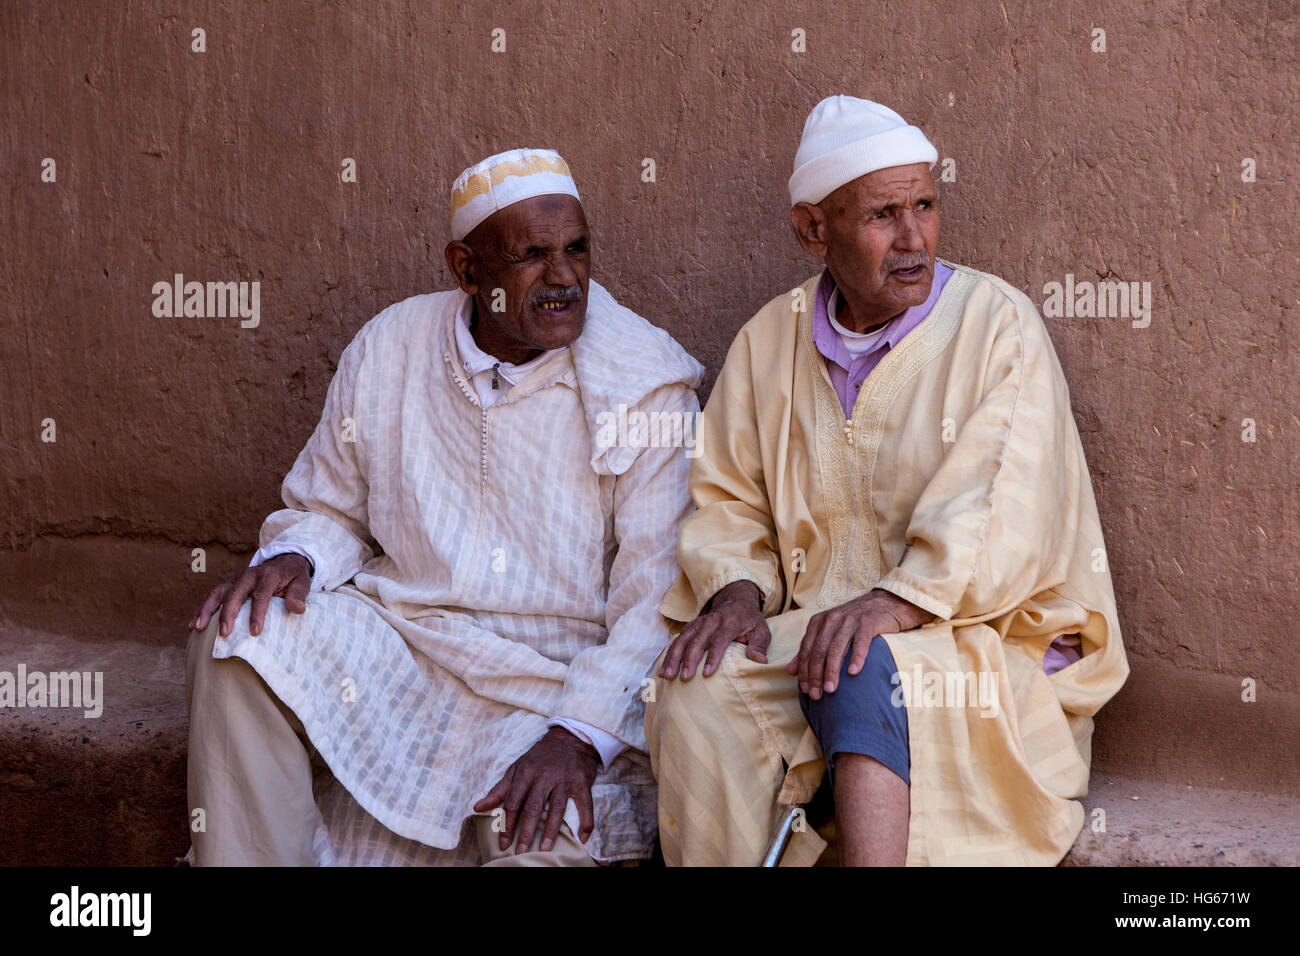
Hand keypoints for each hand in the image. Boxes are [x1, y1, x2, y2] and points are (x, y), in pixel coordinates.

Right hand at [189, 552, 312, 637]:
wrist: (284, 562)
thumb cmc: (293, 577)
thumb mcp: (303, 582)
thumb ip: (299, 594)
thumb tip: (297, 608)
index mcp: (268, 575)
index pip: (261, 594)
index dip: (257, 613)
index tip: (255, 631)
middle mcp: (249, 575)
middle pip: (235, 593)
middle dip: (228, 613)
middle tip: (225, 633)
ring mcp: (236, 580)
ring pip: (218, 593)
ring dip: (206, 610)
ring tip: (198, 628)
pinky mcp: (229, 585)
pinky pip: (212, 596)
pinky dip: (202, 609)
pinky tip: (194, 625)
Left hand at [473, 727, 599, 853]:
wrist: (570, 738)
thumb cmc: (540, 757)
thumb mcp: (517, 768)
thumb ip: (499, 790)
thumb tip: (477, 807)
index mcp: (525, 773)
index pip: (513, 802)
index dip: (507, 824)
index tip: (503, 843)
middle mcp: (544, 777)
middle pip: (533, 807)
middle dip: (526, 831)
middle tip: (521, 851)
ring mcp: (564, 780)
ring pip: (556, 808)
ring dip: (551, 829)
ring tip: (545, 848)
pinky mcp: (582, 782)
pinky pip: (585, 804)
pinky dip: (587, 821)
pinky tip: (583, 837)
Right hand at [658, 579, 769, 679]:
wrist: (735, 600)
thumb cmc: (749, 621)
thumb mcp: (761, 630)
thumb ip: (760, 645)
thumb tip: (759, 661)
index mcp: (730, 622)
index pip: (719, 639)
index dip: (713, 656)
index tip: (707, 673)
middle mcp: (711, 621)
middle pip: (697, 640)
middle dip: (689, 659)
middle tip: (684, 678)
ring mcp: (698, 623)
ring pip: (682, 639)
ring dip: (674, 657)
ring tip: (667, 675)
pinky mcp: (690, 627)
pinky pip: (677, 640)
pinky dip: (669, 655)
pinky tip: (663, 669)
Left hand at [786, 589, 927, 699]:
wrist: (884, 604)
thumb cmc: (854, 623)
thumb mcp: (828, 631)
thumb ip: (809, 649)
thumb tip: (789, 670)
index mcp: (818, 622)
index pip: (806, 649)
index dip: (804, 671)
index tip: (805, 690)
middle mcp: (832, 619)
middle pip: (819, 650)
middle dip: (816, 675)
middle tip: (817, 695)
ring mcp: (850, 620)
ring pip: (836, 648)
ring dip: (832, 670)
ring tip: (831, 689)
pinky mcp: (868, 623)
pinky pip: (861, 642)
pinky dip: (856, 657)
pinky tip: (853, 672)